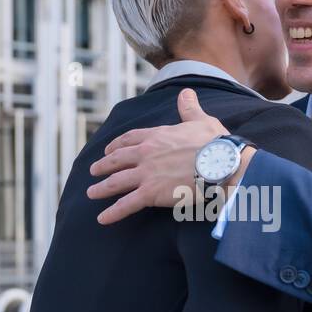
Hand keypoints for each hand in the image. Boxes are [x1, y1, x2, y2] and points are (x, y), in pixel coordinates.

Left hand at [86, 88, 229, 224]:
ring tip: (91, 193)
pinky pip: (126, 204)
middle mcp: (146, 153)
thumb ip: (189, 108)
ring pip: (116, 182)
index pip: (130, 139)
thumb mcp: (200, 120)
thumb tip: (186, 92)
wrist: (220, 164)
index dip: (117, 145)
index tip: (109, 150)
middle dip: (103, 165)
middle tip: (94, 170)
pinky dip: (113, 213)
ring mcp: (146, 174)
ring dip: (101, 188)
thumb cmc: (215, 143)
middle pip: (117, 160)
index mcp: (157, 136)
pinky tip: (102, 219)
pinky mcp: (151, 193)